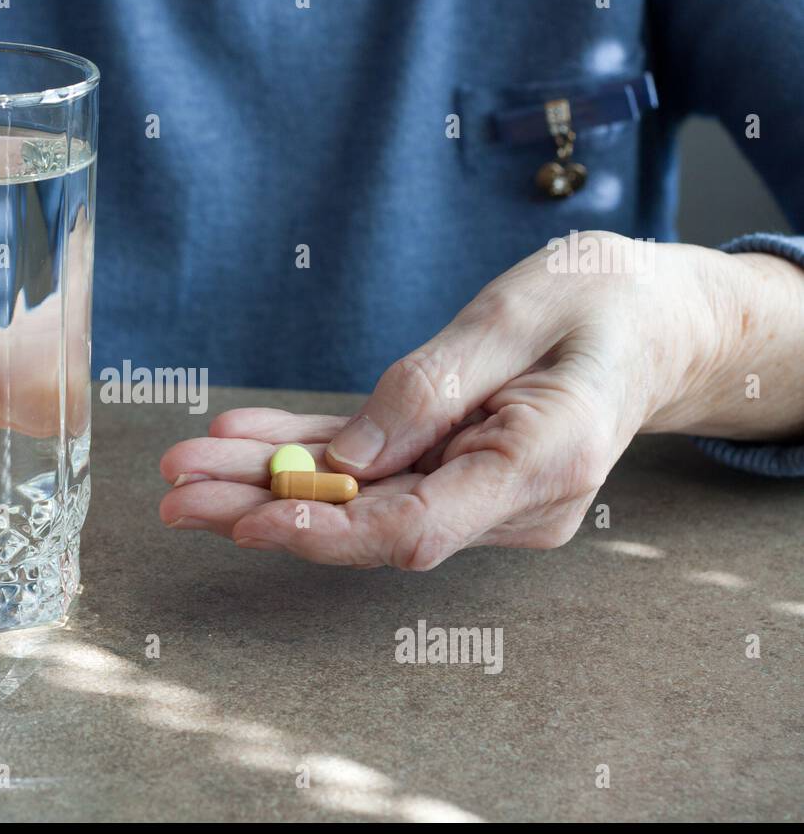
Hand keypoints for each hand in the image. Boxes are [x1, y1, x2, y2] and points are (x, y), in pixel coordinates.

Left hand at [160, 232, 803, 567]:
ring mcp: (484, 495)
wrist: (657, 325)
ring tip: (186, 467)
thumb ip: (430, 388)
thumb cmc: (602, 304)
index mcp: (541, 463)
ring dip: (272, 481)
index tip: (246, 521)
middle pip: (370, 522)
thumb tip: (343, 458)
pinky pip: (374, 469)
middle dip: (267, 508)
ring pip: (360, 497)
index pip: (417, 527)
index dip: (325, 530)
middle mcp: (510, 499)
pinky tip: (245, 441)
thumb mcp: (517, 315)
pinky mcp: (461, 475)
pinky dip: (311, 454)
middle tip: (177, 493)